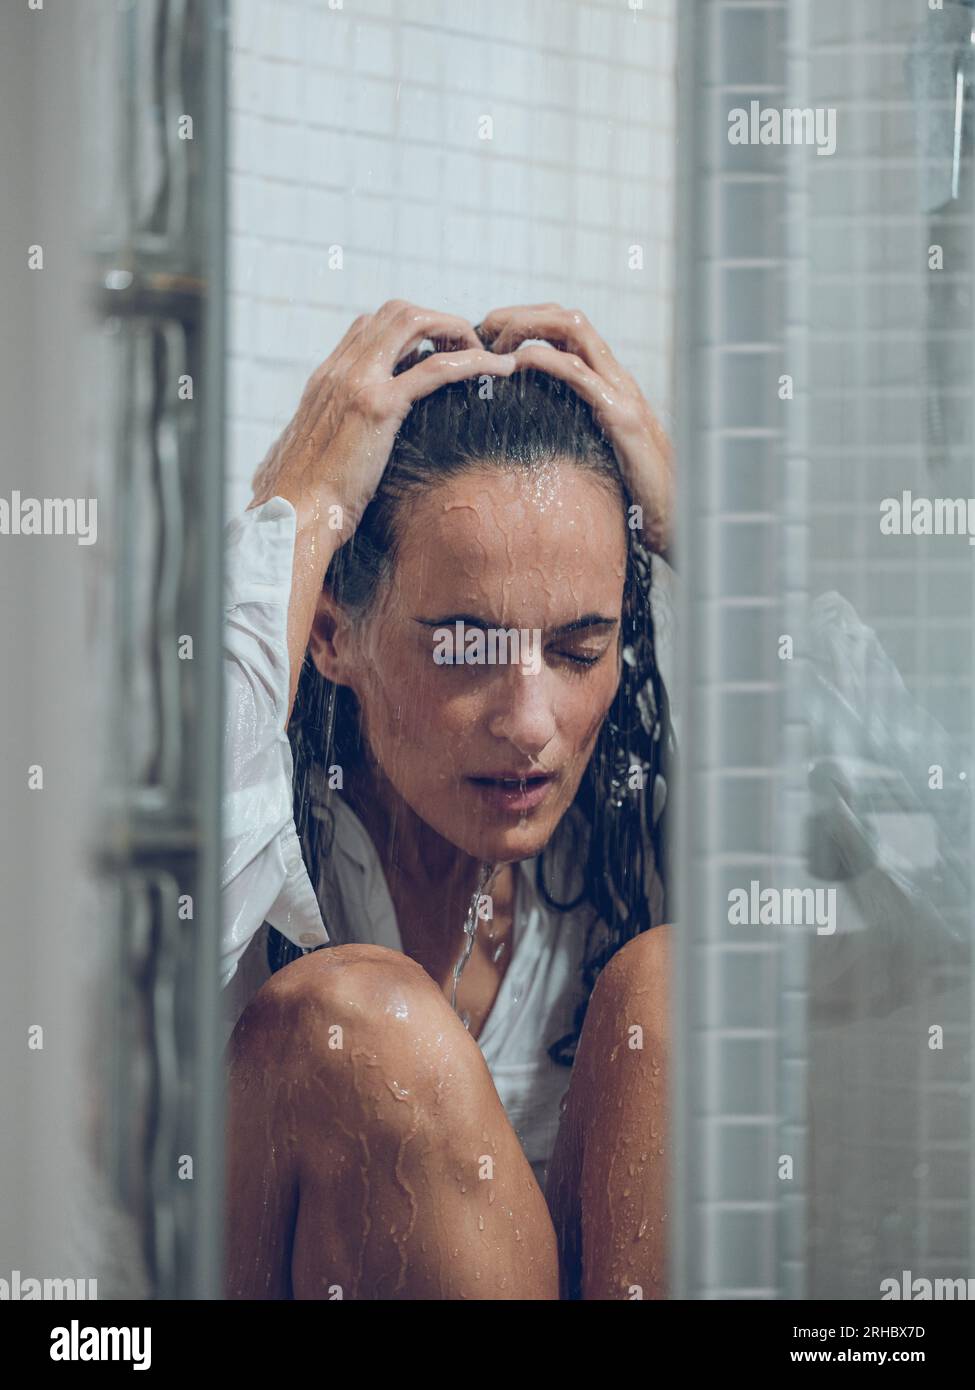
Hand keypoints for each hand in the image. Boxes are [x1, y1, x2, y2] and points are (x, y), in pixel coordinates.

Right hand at [249, 299, 517, 537]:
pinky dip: (474, 362)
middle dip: (438, 321)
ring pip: (414, 322)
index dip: (410, 332)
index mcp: (325, 380)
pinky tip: (499, 370)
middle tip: (468, 351)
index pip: (370, 328)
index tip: (438, 356)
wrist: (288, 517)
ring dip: (456, 330)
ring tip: (486, 356)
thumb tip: (339, 456)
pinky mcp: (378, 406)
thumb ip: (330, 443)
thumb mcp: (314, 460)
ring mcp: (357, 382)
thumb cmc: (300, 503)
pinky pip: (436, 368)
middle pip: (395, 312)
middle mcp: (339, 371)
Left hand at [476, 303, 673, 555]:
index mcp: (609, 384)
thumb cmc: (634, 495)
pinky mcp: (623, 417)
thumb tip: (528, 434)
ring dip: (526, 326)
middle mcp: (617, 379)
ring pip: (573, 329)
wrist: (677, 520)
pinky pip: (579, 373)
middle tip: (484, 329)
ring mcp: (623, 393)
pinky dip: (543, 360)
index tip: (491, 338)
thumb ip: (572, 432)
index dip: (528, 321)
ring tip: (493, 343)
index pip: (567, 329)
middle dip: (521, 314)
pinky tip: (516, 365)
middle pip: (567, 318)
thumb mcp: (596, 454)